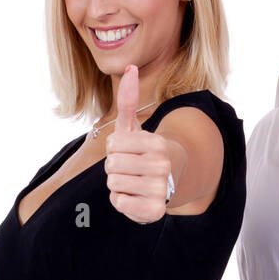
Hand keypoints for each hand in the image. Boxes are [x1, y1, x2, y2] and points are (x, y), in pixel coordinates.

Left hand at [104, 64, 173, 224]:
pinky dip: (121, 201)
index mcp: (156, 144)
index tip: (127, 150)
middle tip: (129, 167)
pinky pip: (119, 204)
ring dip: (117, 184)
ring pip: (113, 185)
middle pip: (111, 166)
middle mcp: (162, 166)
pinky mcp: (154, 211)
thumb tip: (129, 68)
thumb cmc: (144, 151)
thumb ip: (129, 99)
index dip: (114, 148)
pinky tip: (135, 195)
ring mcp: (160, 190)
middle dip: (114, 167)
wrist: (168, 181)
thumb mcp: (135, 126)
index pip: (113, 145)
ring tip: (132, 180)